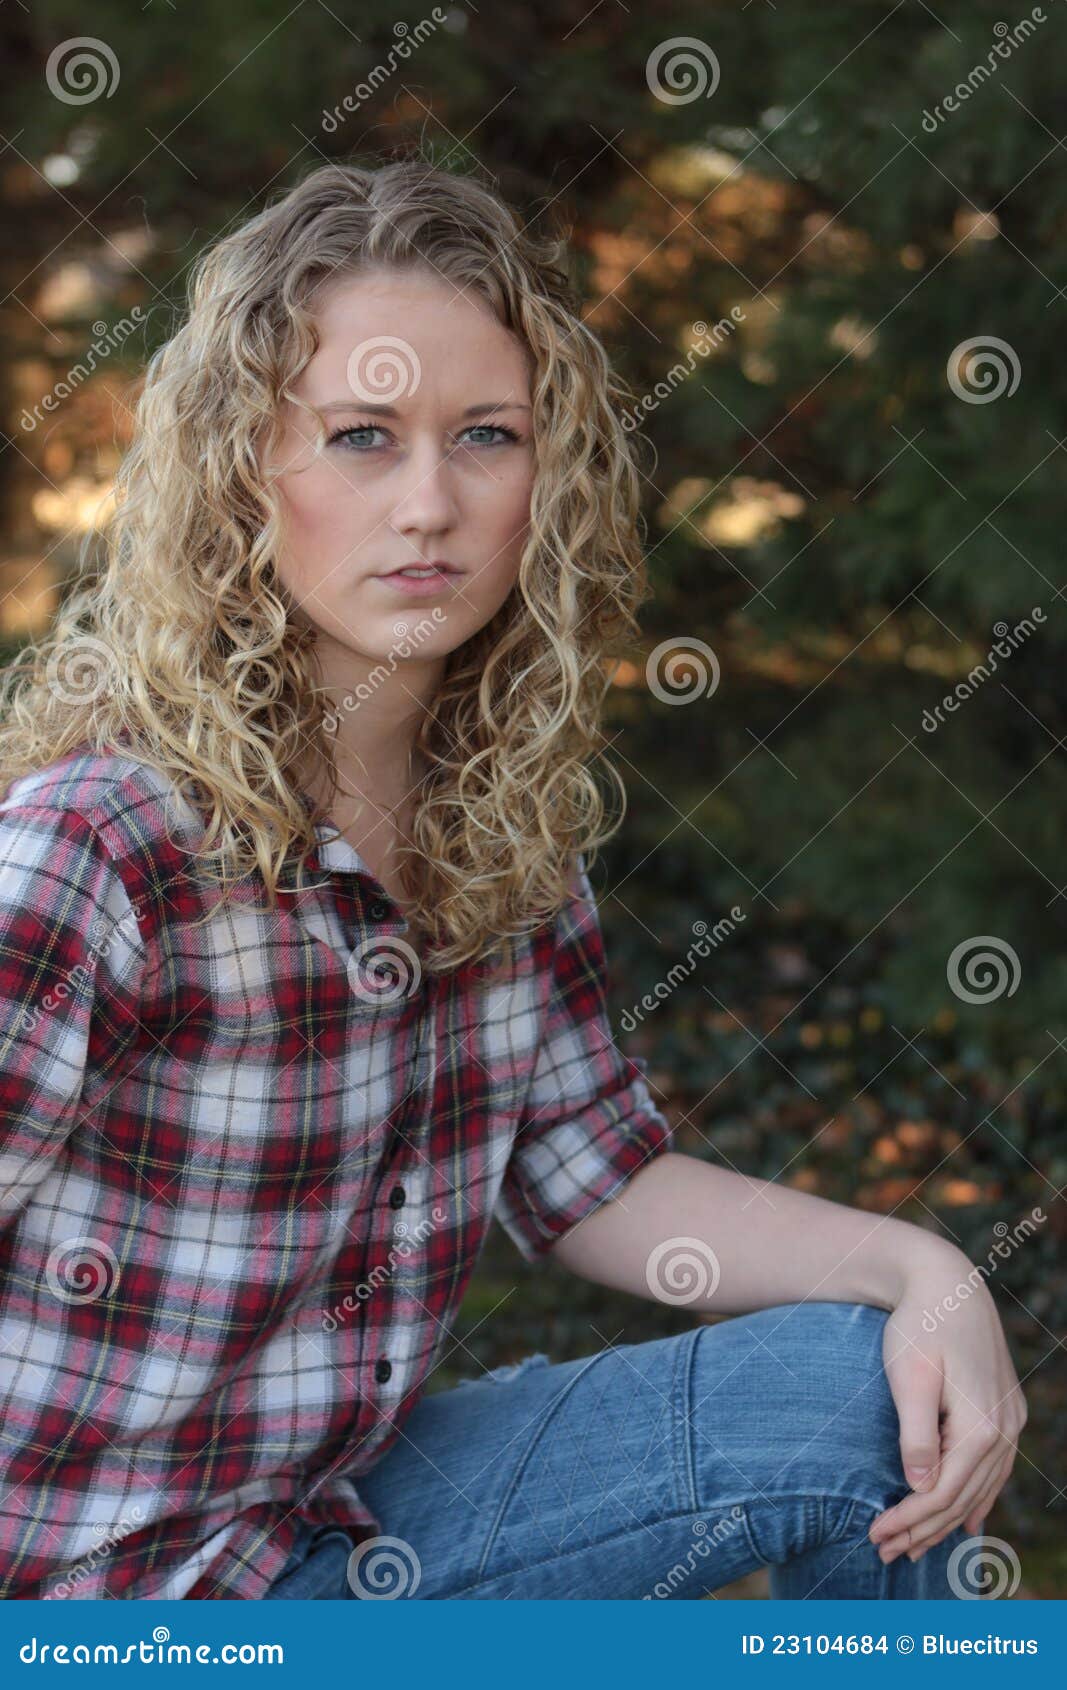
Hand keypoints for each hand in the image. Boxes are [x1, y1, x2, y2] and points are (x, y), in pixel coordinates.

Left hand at [867, 1242, 1026, 1564]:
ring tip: (915, 1545)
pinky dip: (977, 1496)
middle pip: (964, 1497)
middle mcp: (1005, 1428)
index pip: (944, 1493)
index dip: (910, 1521)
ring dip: (948, 1519)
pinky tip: (969, 1521)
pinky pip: (994, 1468)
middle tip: (885, 1553)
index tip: (875, 1537)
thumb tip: (922, 1488)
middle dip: (925, 1529)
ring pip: (982, 1486)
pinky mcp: (1006, 1409)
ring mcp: (1011, 1419)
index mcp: (981, 1426)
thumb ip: (917, 1436)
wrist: (946, 1280)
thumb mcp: (910, 1378)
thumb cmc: (919, 1324)